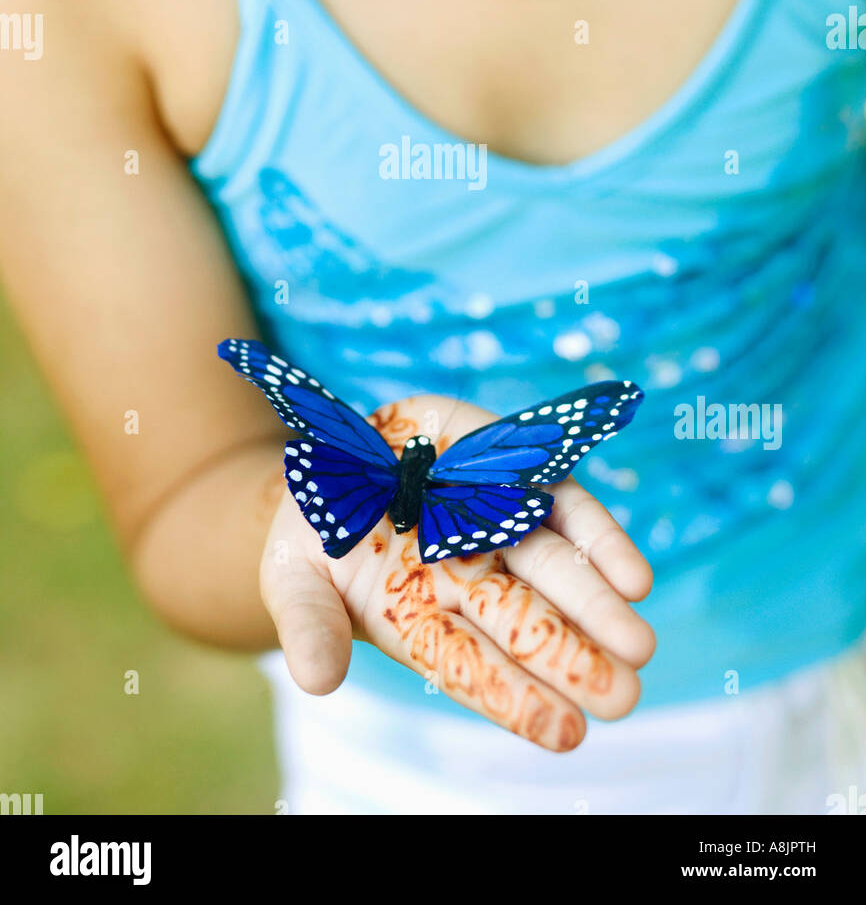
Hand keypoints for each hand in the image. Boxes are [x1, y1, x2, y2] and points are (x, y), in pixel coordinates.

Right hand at [259, 392, 654, 751]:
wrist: (336, 456)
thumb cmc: (314, 534)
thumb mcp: (294, 575)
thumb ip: (309, 625)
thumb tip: (317, 682)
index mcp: (417, 619)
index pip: (471, 668)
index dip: (516, 699)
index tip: (567, 732)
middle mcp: (469, 580)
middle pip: (526, 626)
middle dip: (575, 660)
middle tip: (624, 696)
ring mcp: (495, 526)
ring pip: (555, 571)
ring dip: (598, 607)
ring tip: (639, 645)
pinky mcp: (513, 472)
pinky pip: (562, 505)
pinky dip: (599, 536)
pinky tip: (634, 577)